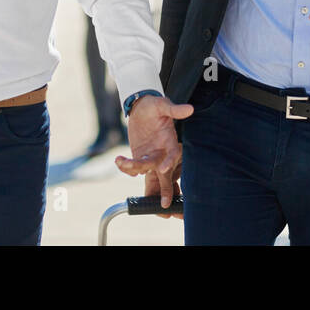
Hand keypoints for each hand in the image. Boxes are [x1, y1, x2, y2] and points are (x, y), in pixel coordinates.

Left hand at [114, 95, 192, 210]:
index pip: (172, 155)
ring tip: (122, 161)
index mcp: (170, 142)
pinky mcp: (139, 157)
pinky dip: (126, 168)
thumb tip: (189, 109)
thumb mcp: (163, 104)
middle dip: (165, 189)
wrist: (141, 107)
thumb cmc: (154, 105)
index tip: (163, 168)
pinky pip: (133, 168)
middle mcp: (161, 153)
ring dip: (133, 170)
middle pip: (163, 174)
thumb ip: (174, 109)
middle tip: (165, 204)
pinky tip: (120, 162)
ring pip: (145, 171)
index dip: (169, 162)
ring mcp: (150, 157)